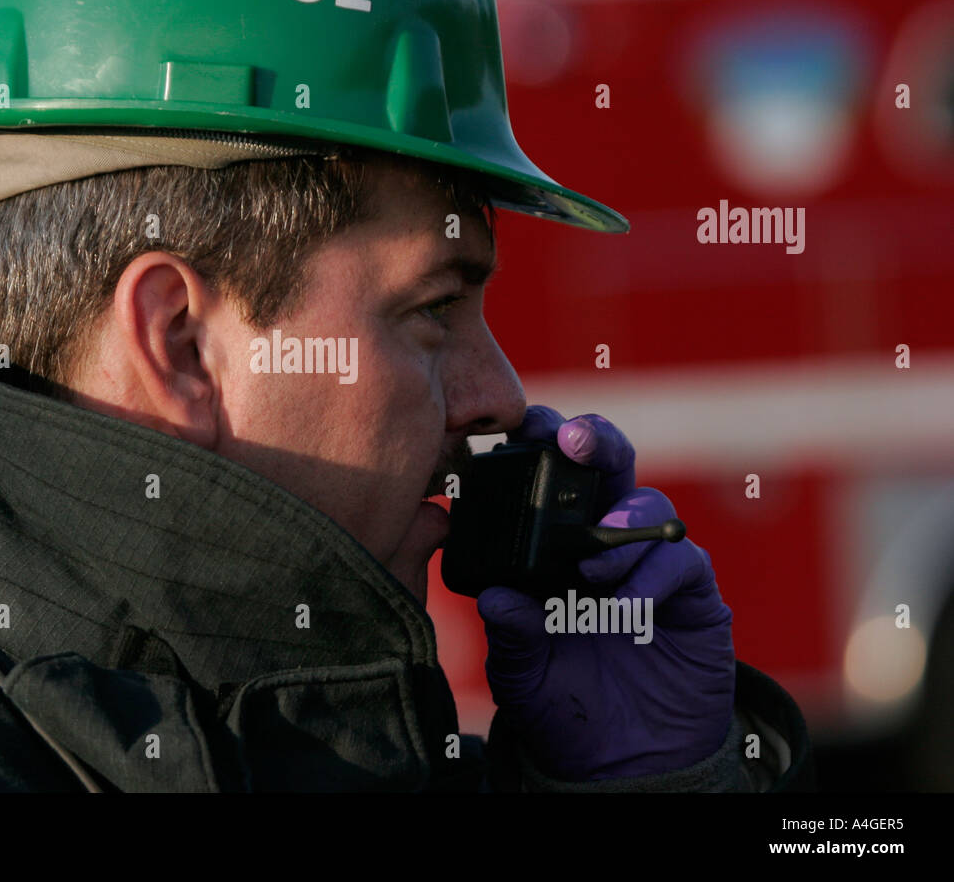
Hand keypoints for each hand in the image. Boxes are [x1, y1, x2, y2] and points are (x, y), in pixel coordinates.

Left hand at [478, 406, 734, 780]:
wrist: (623, 761)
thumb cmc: (563, 703)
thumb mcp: (519, 671)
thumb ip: (508, 633)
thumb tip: (493, 595)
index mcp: (553, 543)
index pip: (548, 478)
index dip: (537, 443)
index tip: (519, 426)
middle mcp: (603, 539)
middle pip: (608, 464)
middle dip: (593, 440)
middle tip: (572, 441)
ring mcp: (650, 562)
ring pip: (648, 505)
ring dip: (620, 523)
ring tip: (592, 564)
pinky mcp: (694, 593)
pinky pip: (682, 561)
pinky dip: (653, 575)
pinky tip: (625, 607)